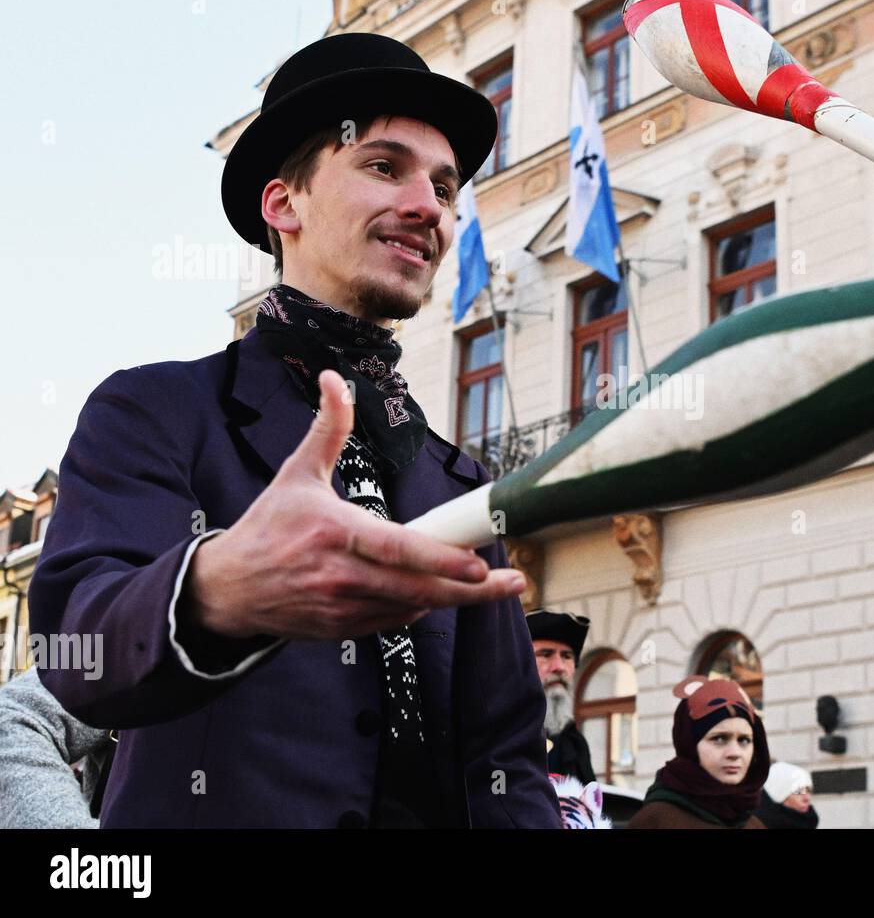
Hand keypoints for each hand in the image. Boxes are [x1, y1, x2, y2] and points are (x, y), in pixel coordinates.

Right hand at [182, 370, 522, 640]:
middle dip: (471, 591)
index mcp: (333, 532)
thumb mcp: (296, 473)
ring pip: (410, 609)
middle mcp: (340, 575)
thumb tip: (333, 378)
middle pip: (417, 589)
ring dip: (452, 600)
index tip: (479, 563)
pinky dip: (418, 608)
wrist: (224, 590)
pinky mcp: (341, 630)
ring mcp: (341, 607)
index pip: (397, 550)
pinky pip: (393, 622)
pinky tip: (438, 593)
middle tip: (514, 583)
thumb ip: (326, 428)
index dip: (441, 560)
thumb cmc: (267, 526)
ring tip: (492, 589)